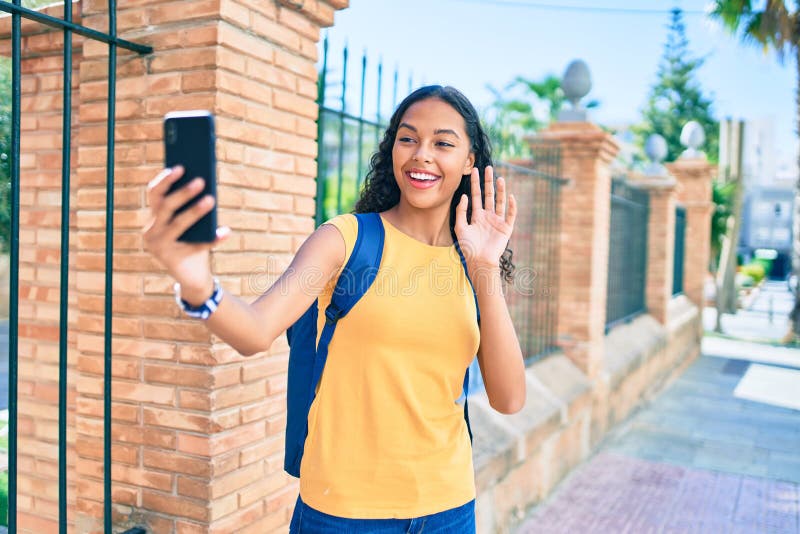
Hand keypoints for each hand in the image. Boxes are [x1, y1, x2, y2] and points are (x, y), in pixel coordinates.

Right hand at [144, 166, 229, 301]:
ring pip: (178, 223)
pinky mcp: (171, 260)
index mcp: (154, 217)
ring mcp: (158, 246)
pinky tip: (226, 231)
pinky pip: (196, 245)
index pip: (154, 193)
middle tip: (201, 180)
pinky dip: (213, 239)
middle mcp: (151, 230)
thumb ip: (192, 206)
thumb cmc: (193, 242)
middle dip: (182, 192)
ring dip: (195, 210)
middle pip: (164, 205)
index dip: (165, 179)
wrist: (192, 277)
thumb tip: (205, 182)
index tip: (180, 166)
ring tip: (211, 199)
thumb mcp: (192, 223)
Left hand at [454, 166, 516, 271]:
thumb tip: (464, 196)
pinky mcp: (506, 228)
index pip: (476, 196)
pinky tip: (510, 196)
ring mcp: (498, 221)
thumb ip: (461, 211)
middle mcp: (488, 216)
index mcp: (477, 216)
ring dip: (500, 190)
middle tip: (488, 168)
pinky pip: (510, 215)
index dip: (475, 184)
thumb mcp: (460, 227)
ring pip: (499, 202)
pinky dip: (511, 206)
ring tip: (499, 178)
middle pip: (489, 195)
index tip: (474, 170)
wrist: (479, 261)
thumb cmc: (468, 247)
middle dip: (488, 182)